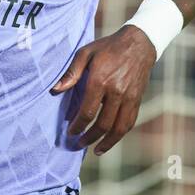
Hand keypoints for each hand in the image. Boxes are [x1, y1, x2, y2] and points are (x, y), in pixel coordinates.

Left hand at [50, 25, 155, 154]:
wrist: (138, 44)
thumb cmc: (108, 47)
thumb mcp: (85, 53)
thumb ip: (71, 73)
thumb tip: (55, 90)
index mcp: (100, 80)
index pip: (87, 111)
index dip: (77, 125)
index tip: (70, 132)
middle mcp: (116, 91)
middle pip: (102, 124)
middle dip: (88, 137)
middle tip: (78, 143)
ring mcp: (129, 97)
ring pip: (118, 128)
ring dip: (105, 142)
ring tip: (95, 150)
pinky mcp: (137, 100)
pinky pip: (129, 123)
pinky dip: (119, 135)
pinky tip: (110, 141)